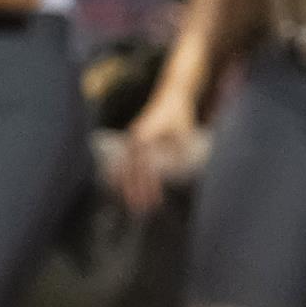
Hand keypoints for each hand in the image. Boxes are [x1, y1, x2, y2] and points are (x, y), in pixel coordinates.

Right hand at [112, 91, 207, 215]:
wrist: (172, 96)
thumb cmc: (179, 114)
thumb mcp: (184, 132)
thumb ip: (179, 150)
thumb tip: (176, 169)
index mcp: (145, 137)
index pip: (144, 167)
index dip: (148, 185)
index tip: (153, 201)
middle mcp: (134, 138)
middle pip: (131, 170)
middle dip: (134, 191)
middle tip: (140, 210)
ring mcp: (132, 139)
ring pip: (124, 167)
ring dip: (126, 187)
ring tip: (130, 205)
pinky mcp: (133, 141)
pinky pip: (124, 163)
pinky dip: (122, 177)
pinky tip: (121, 190)